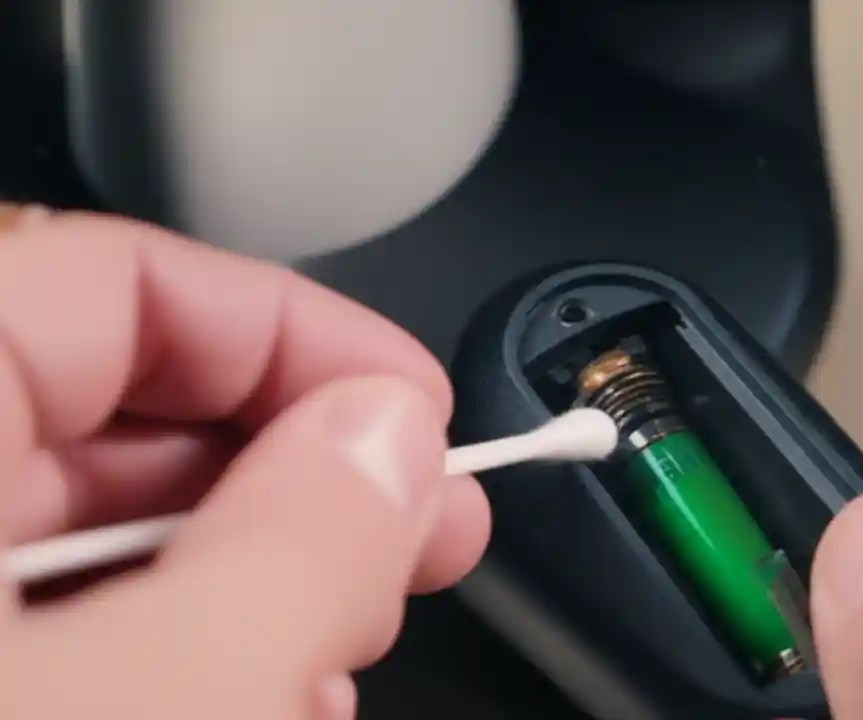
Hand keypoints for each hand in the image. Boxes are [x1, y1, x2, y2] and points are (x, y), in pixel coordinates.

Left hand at [0, 207, 490, 717]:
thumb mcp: (173, 692)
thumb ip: (298, 543)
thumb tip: (388, 430)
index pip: (107, 280)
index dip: (291, 328)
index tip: (419, 410)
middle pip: (114, 417)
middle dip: (299, 472)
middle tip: (434, 530)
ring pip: (97, 541)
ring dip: (260, 579)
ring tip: (356, 644)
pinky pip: (66, 637)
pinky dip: (184, 653)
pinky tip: (272, 697)